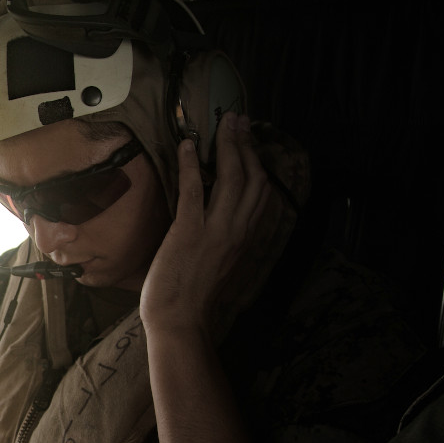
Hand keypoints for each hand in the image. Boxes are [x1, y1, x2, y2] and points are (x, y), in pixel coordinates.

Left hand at [140, 112, 270, 336]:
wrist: (181, 322)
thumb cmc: (193, 299)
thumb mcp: (220, 264)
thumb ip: (227, 240)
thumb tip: (222, 220)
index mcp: (247, 239)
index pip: (262, 193)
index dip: (258, 163)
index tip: (251, 142)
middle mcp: (238, 231)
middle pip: (252, 177)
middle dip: (247, 144)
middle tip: (238, 120)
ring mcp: (215, 231)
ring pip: (231, 178)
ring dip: (228, 146)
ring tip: (223, 123)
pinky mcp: (189, 232)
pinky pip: (195, 190)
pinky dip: (193, 165)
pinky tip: (189, 145)